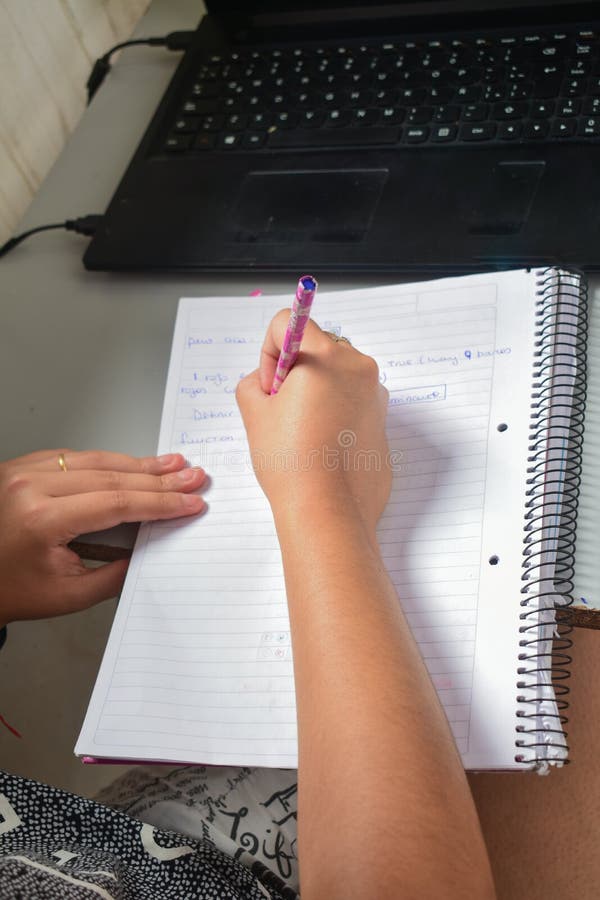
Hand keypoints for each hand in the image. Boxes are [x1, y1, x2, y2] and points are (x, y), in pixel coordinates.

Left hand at [0, 449, 205, 626]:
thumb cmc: (11, 590)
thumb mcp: (69, 595)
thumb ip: (117, 574)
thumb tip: (155, 547)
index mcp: (41, 520)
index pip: (116, 503)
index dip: (160, 503)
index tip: (188, 502)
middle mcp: (29, 487)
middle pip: (111, 476)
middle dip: (159, 479)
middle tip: (192, 477)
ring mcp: (22, 471)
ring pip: (95, 459)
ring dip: (139, 464)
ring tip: (172, 465)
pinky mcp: (21, 466)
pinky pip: (74, 457)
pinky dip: (109, 461)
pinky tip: (135, 464)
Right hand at [236, 310, 390, 536]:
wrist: (328, 511)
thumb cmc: (291, 462)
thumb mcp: (254, 413)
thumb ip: (254, 381)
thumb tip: (269, 380)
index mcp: (325, 356)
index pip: (288, 323)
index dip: (269, 353)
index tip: (271, 387)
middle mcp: (357, 366)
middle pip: (316, 348)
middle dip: (295, 373)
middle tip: (283, 411)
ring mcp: (375, 393)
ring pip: (336, 375)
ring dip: (316, 392)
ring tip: (303, 432)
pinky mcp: (383, 419)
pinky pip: (353, 400)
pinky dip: (336, 412)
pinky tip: (323, 445)